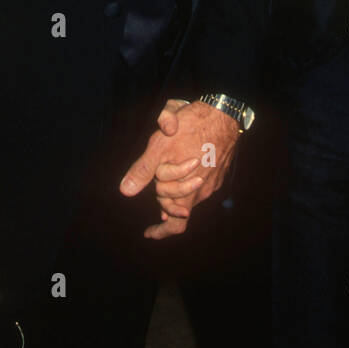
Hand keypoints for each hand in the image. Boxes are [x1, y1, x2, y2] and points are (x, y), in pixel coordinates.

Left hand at [120, 99, 239, 239]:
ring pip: (189, 196)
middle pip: (178, 208)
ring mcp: (213, 182)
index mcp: (187, 190)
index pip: (175, 223)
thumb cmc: (191, 126)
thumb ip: (144, 170)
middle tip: (156, 186)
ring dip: (176, 191)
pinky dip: (188, 182)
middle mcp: (202, 191)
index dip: (161, 230)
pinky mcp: (219, 173)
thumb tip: (125, 191)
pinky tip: (183, 167)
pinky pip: (201, 186)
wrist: (223, 114)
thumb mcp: (160, 145)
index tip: (148, 233)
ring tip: (166, 176)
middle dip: (164, 201)